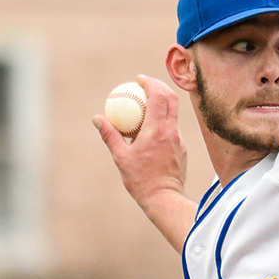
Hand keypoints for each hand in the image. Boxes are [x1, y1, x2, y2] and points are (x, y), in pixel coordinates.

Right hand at [93, 75, 194, 252]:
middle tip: (145, 85)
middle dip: (159, 86)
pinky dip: (162, 122)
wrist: (164, 198)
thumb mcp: (120, 157)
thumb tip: (97, 119)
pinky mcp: (181, 149)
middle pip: (171, 99)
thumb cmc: (141, 180)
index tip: (140, 79)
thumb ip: (110, 135)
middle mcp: (172, 131)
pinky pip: (172, 129)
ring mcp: (179, 140)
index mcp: (157, 130)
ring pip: (173, 114)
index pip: (159, 96)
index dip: (151, 83)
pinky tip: (150, 129)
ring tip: (145, 105)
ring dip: (161, 104)